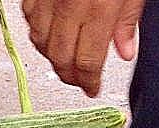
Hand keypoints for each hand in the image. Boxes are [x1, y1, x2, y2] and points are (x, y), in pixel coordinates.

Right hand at [21, 0, 144, 94]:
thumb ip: (129, 18)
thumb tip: (125, 52)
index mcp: (99, 7)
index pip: (88, 62)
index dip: (90, 82)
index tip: (93, 88)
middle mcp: (69, 5)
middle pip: (61, 59)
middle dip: (70, 77)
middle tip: (81, 80)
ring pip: (41, 44)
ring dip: (53, 58)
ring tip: (67, 60)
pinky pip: (29, 21)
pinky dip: (39, 34)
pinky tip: (52, 35)